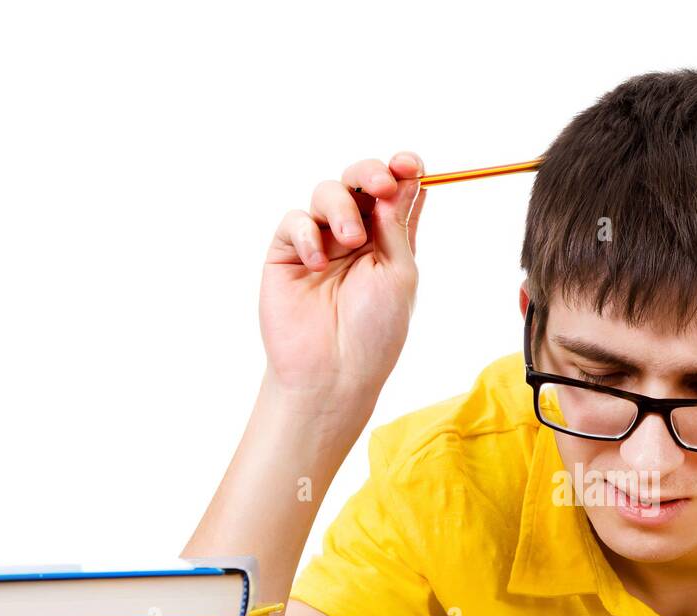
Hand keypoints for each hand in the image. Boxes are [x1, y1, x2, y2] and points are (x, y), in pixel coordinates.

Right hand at [258, 152, 427, 420]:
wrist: (333, 371)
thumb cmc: (374, 332)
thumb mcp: (399, 274)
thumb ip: (397, 225)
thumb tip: (401, 179)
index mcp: (390, 241)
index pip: (397, 192)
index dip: (402, 170)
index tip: (409, 163)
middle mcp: (356, 236)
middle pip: (360, 181)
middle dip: (371, 173)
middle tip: (380, 184)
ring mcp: (321, 242)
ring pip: (327, 192)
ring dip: (341, 206)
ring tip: (350, 239)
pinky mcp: (287, 252)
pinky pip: (295, 221)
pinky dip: (307, 234)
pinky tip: (317, 264)